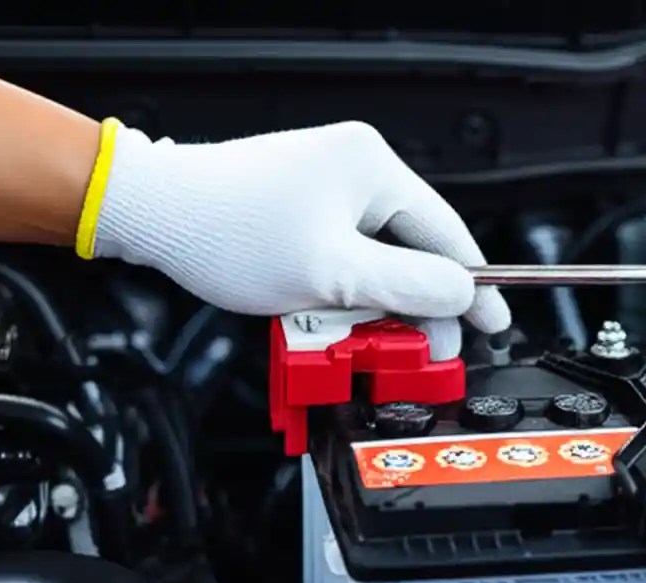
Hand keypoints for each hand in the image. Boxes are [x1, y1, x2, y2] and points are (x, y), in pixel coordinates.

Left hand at [91, 121, 509, 359]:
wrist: (151, 215)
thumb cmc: (227, 232)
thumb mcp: (333, 275)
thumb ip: (407, 288)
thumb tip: (462, 294)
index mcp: (373, 167)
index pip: (448, 234)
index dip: (475, 287)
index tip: (494, 322)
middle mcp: (354, 167)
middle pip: (412, 250)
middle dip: (414, 307)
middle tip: (425, 351)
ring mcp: (325, 186)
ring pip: (375, 260)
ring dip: (371, 305)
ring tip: (357, 338)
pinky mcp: (300, 207)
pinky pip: (342, 256)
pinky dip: (341, 292)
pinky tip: (327, 318)